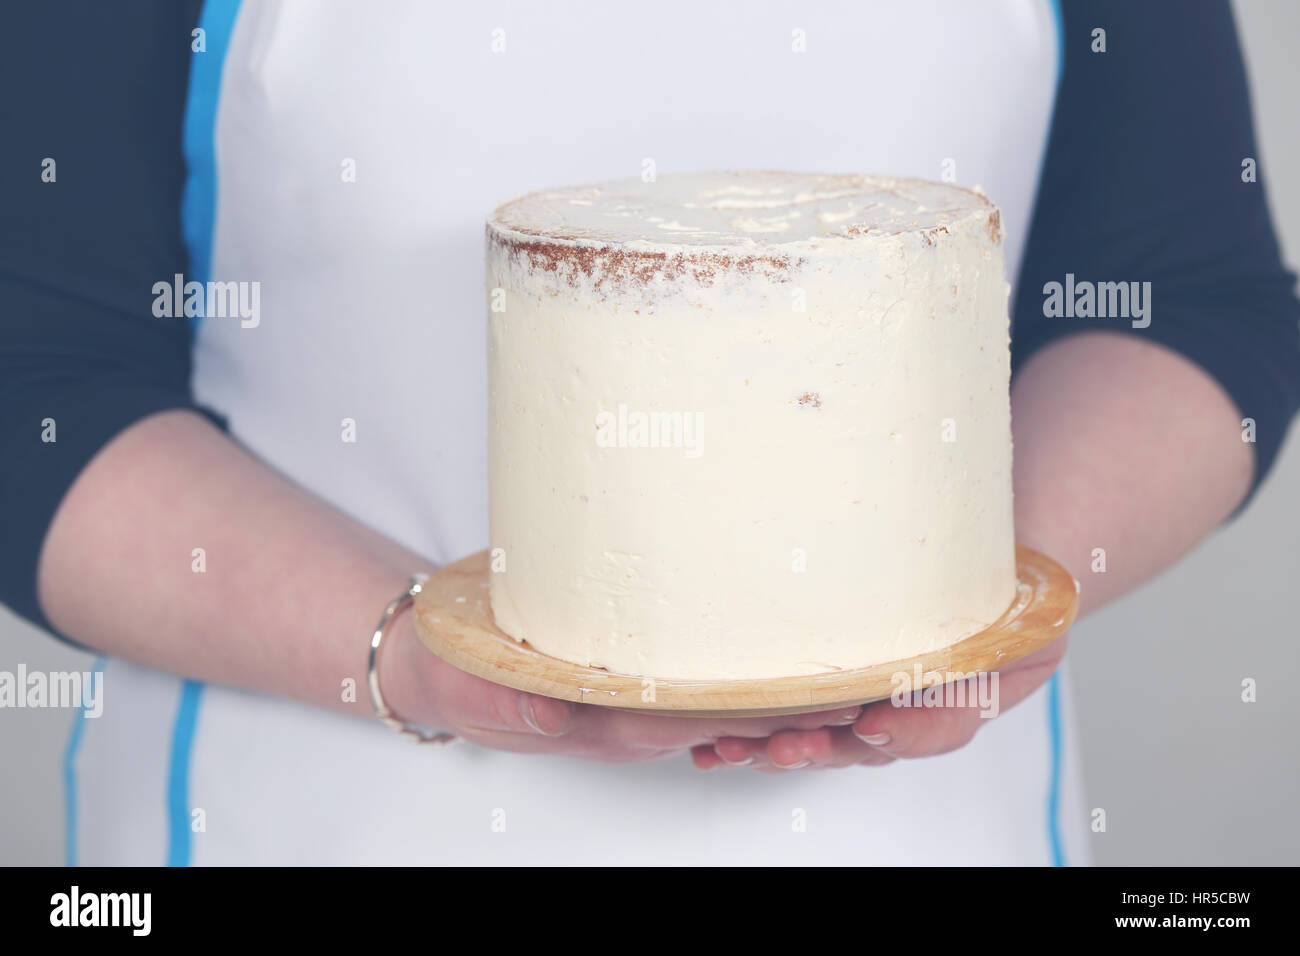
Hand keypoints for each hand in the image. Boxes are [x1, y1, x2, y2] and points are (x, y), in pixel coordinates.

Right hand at [380, 613, 863, 761]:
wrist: (443, 663)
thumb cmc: (460, 675)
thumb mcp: (469, 688)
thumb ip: (505, 698)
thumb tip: (547, 708)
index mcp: (608, 722)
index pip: (701, 717)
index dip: (765, 708)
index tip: (824, 697)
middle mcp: (638, 714)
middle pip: (735, 714)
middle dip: (802, 704)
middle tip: (875, 678)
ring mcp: (643, 694)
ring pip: (732, 699)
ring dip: (790, 690)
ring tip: (859, 666)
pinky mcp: (640, 669)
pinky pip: (709, 677)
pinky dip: (753, 668)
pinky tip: (788, 643)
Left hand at [689, 634, 1069, 770]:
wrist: (969, 579)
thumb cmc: (998, 597)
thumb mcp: (1032, 623)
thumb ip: (1020, 641)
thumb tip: (1005, 638)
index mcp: (958, 702)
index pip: (938, 729)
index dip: (909, 730)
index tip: (876, 723)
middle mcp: (905, 713)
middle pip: (862, 748)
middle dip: (821, 750)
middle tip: (787, 746)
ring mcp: (860, 707)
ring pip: (817, 740)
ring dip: (774, 748)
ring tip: (736, 748)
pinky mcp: (821, 693)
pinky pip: (785, 720)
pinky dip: (747, 736)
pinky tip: (712, 744)